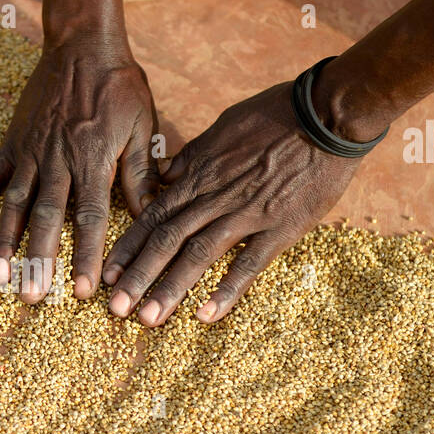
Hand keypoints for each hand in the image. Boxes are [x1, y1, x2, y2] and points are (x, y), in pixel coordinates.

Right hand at [0, 43, 159, 301]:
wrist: (82, 43)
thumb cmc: (119, 85)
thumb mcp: (142, 126)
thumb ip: (142, 173)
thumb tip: (150, 217)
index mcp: (93, 160)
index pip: (90, 217)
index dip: (87, 255)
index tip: (84, 290)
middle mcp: (58, 160)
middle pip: (46, 219)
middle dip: (39, 261)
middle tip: (32, 298)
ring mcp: (30, 152)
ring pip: (14, 204)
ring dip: (4, 243)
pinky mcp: (12, 141)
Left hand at [101, 81, 360, 325]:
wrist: (326, 114)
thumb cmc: (275, 115)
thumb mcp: (223, 127)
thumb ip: (192, 157)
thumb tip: (165, 174)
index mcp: (200, 175)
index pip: (153, 216)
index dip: (128, 247)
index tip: (107, 273)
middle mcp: (215, 198)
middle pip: (167, 240)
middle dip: (138, 276)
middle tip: (115, 308)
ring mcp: (247, 215)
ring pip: (199, 255)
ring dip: (171, 288)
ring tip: (149, 318)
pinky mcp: (281, 228)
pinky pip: (249, 264)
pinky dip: (226, 290)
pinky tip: (206, 316)